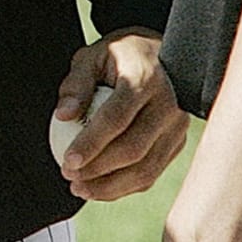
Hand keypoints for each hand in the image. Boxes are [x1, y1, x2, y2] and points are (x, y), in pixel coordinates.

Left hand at [51, 28, 188, 200]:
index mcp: (144, 77)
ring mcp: (178, 126)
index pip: (116, 118)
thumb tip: (62, 116)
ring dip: (111, 186)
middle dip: (98, 170)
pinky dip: (126, 186)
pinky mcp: (179, 142)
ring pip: (146, 168)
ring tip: (80, 188)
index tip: (68, 161)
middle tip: (69, 175)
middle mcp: (168, 104)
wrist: (161, 53)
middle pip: (133, 149)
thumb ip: (76, 85)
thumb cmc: (121, 54)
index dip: (91, 143)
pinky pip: (153, 171)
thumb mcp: (93, 56)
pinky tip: (101, 188)